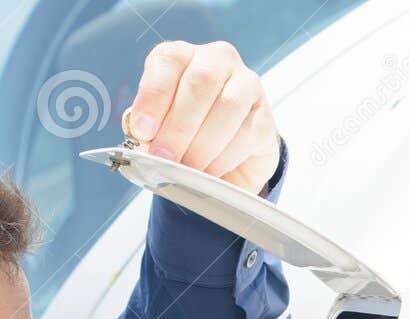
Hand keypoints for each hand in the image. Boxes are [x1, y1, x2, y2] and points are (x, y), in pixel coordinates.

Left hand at [122, 40, 279, 193]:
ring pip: (229, 105)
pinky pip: (248, 133)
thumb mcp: (159, 129)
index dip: (154, 96)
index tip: (142, 130)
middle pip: (201, 81)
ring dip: (203, 144)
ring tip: (188, 169)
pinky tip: (210, 171)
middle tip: (164, 157)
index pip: (169, 60)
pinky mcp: (265, 116)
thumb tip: (146, 142)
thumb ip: (150, 130)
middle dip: (179, 126)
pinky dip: (224, 157)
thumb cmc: (184, 137)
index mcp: (184, 57)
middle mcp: (218, 61)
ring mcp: (247, 85)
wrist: (223, 161)